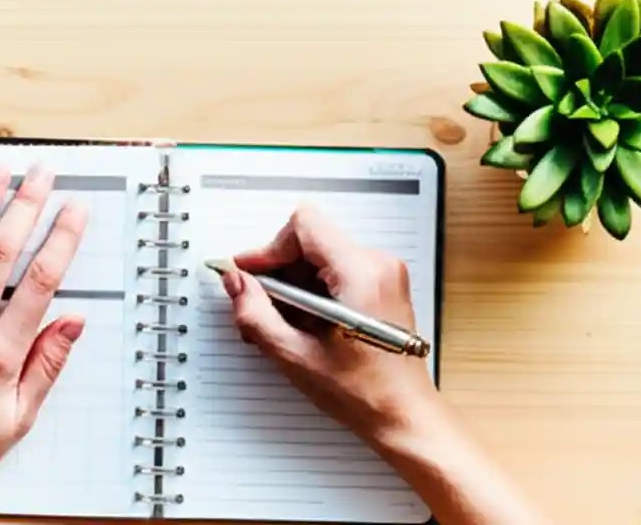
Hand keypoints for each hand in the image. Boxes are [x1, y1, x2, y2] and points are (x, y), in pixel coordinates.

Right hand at [218, 204, 439, 445]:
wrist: (404, 415)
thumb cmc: (366, 392)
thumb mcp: (296, 355)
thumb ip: (256, 314)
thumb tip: (236, 283)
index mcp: (361, 274)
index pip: (304, 226)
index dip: (269, 248)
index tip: (250, 273)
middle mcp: (377, 265)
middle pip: (310, 241)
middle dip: (278, 271)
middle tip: (261, 305)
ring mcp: (383, 275)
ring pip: (320, 257)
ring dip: (293, 285)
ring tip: (283, 323)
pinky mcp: (382, 286)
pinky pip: (335, 272)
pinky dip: (312, 292)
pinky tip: (304, 325)